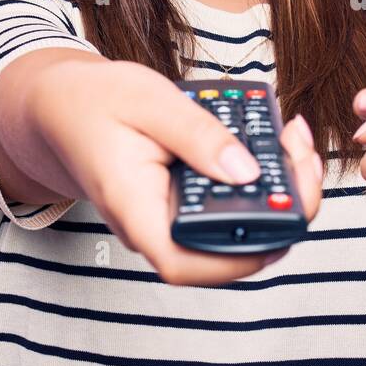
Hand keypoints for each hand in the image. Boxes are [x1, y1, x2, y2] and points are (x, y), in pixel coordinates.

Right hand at [28, 59, 322, 284]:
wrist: (63, 106)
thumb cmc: (96, 102)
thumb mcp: (148, 101)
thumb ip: (197, 135)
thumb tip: (248, 173)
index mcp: (135, 211)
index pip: (185, 263)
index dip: (241, 258)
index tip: (286, 217)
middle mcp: (155, 229)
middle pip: (226, 251)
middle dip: (281, 210)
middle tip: (302, 150)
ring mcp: (171, 221)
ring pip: (236, 231)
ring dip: (278, 193)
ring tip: (294, 138)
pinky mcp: (186, 206)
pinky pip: (230, 208)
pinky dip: (262, 181)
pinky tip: (276, 144)